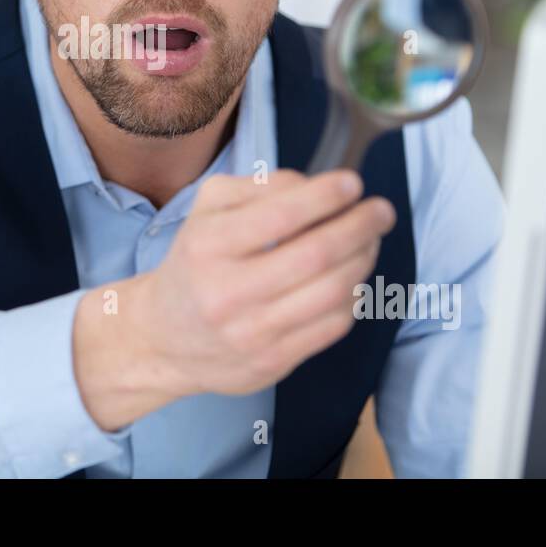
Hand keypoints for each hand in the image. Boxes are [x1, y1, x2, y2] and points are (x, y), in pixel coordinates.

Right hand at [73, 169, 394, 430]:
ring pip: (333, 292)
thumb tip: (316, 186)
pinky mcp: (273, 363)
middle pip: (316, 255)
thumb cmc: (194, 262)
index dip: (325, 196)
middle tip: (381, 210)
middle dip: (359, 226)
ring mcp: (252, 333)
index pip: (280, 215)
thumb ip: (259, 188)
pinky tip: (351, 278)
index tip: (353, 183)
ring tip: (370, 240)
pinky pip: (332, 325)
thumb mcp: (207, 210)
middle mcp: (227, 291)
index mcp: (208, 245)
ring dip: (363, 259)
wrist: (164, 338)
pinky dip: (353, 296)